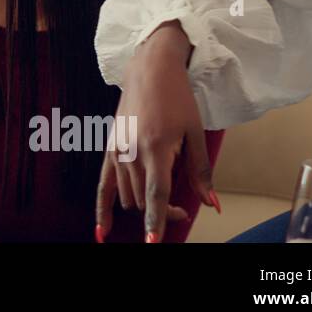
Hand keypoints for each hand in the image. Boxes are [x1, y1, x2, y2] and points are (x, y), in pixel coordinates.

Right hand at [95, 20, 218, 242]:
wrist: (149, 71)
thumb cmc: (176, 98)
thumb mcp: (195, 132)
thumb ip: (200, 171)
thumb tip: (209, 203)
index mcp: (156, 148)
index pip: (156, 195)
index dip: (157, 220)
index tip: (153, 241)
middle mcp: (132, 153)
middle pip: (143, 199)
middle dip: (163, 212)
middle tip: (184, 209)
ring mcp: (117, 152)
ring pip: (128, 196)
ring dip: (144, 207)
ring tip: (164, 200)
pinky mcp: (109, 149)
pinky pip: (103, 186)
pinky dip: (102, 210)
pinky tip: (102, 232)